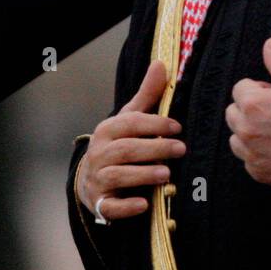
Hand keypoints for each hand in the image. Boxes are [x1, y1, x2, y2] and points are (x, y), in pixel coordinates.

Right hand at [77, 60, 185, 221]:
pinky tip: (144, 204)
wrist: (90, 179)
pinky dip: (126, 206)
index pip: (129, 124)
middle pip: (126, 149)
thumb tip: (161, 63)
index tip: (177, 127)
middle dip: (154, 148)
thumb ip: (146, 95)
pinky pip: (111, 206)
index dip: (153, 124)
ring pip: (118, 175)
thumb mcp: (128, 120)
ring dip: (143, 174)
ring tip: (167, 173)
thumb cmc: (117, 145)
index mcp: (107, 130)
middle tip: (180, 149)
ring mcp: (98, 179)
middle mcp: (99, 153)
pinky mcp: (100, 202)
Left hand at [225, 37, 270, 186]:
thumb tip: (268, 44)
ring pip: (237, 139)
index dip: (259, 89)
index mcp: (252, 104)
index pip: (239, 89)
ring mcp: (253, 155)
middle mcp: (247, 130)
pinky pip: (248, 161)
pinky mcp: (262, 174)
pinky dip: (258, 156)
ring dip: (249, 133)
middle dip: (249, 110)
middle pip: (233, 114)